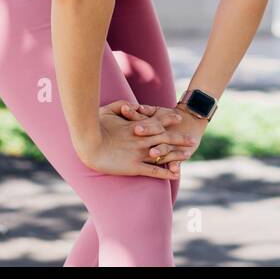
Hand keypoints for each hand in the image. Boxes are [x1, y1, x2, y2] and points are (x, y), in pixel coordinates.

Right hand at [78, 100, 196, 177]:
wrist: (87, 143)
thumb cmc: (94, 126)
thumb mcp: (108, 110)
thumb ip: (122, 104)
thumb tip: (132, 104)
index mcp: (136, 126)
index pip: (157, 122)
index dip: (168, 120)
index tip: (179, 118)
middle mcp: (142, 139)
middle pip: (165, 138)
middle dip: (179, 138)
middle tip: (192, 139)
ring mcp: (139, 153)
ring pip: (163, 154)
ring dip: (176, 155)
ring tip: (189, 155)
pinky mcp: (134, 167)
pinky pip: (153, 171)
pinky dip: (165, 173)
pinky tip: (175, 174)